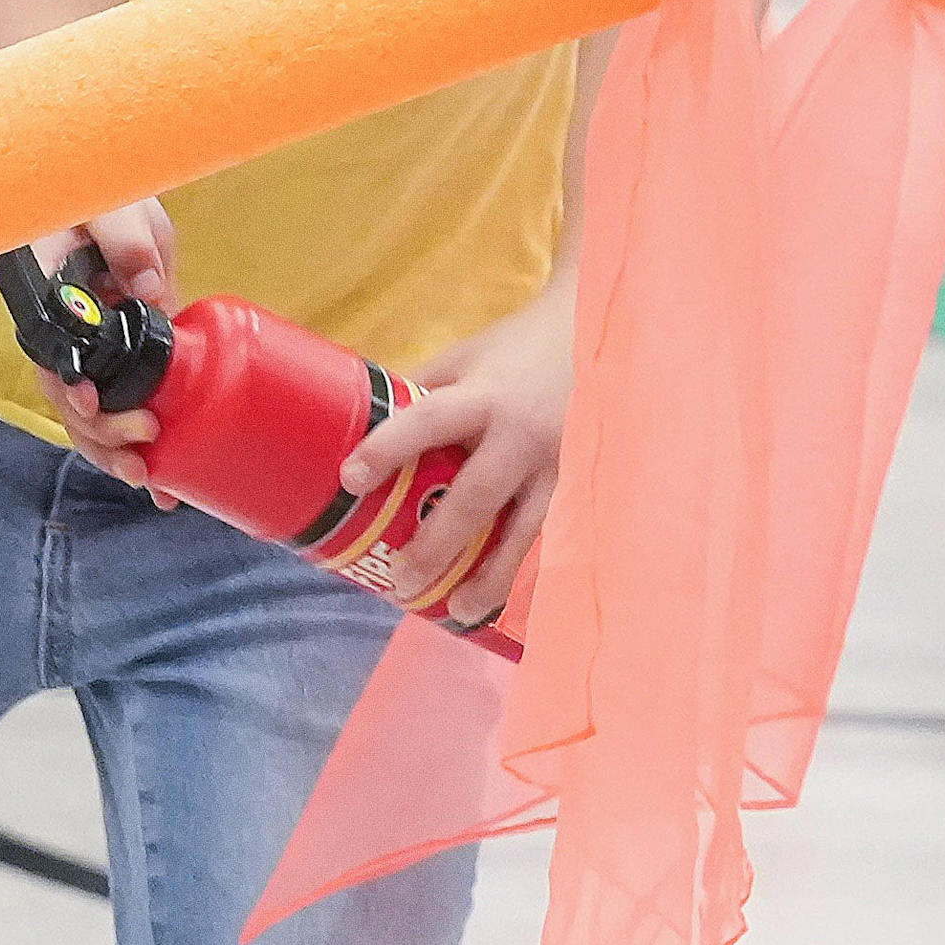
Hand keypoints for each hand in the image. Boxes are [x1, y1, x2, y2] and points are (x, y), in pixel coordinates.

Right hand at [32, 201, 177, 501]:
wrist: (115, 203)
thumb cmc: (107, 200)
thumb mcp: (116, 207)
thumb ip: (126, 241)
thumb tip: (149, 292)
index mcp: (52, 301)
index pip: (50, 356)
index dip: (68, 389)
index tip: (93, 405)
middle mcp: (65, 336)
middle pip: (69, 399)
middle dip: (101, 432)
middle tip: (144, 439)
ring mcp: (92, 353)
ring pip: (90, 416)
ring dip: (114, 452)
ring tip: (150, 480)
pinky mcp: (122, 360)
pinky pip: (121, 406)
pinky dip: (137, 445)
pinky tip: (163, 479)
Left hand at [341, 278, 574, 632]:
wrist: (594, 336)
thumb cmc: (515, 350)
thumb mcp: (465, 358)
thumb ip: (422, 392)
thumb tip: (358, 427)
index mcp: (484, 395)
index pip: (429, 419)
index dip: (388, 448)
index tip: (350, 478)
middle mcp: (519, 433)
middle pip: (476, 495)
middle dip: (437, 543)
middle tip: (399, 579)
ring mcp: (554, 462)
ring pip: (523, 528)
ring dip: (490, 574)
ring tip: (457, 608)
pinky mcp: (575, 481)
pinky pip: (546, 532)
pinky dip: (521, 566)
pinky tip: (498, 595)